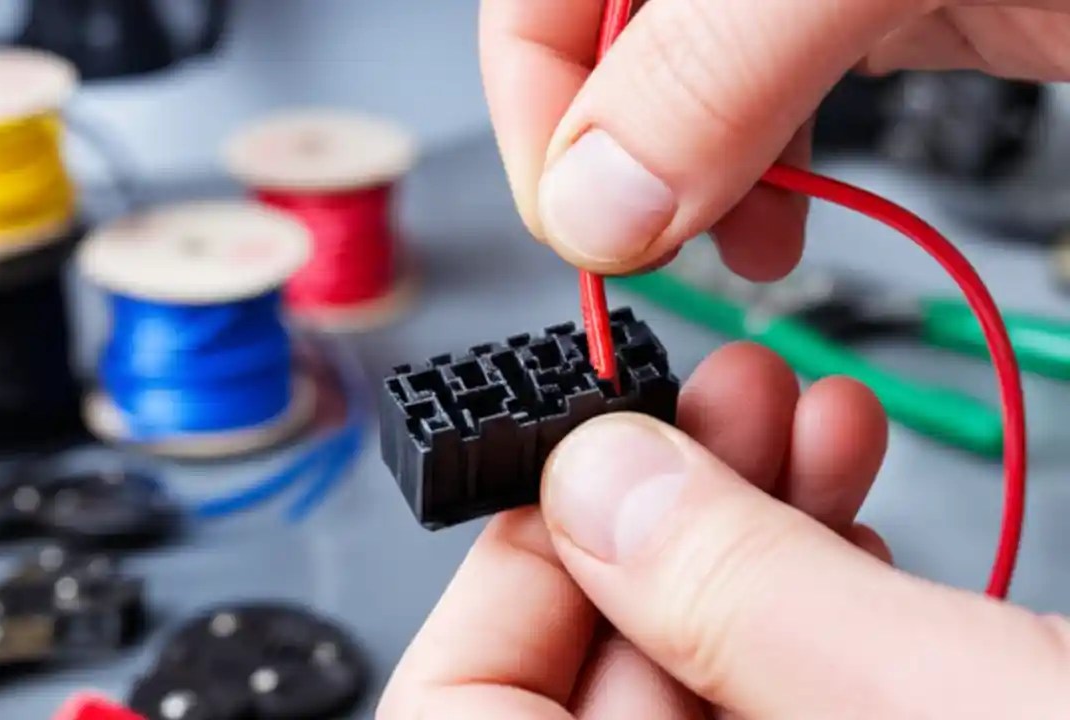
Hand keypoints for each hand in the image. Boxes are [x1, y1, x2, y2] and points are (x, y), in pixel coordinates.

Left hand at [378, 343, 1069, 717]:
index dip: (506, 586)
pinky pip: (796, 719)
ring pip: (703, 699)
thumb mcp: (974, 719)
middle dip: (652, 532)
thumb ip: (749, 604)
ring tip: (802, 418)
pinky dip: (816, 606)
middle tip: (716, 405)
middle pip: (589, 702)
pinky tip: (852, 504)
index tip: (576, 466)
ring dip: (741, 544)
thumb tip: (599, 479)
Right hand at [480, 0, 1069, 279]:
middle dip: (616, 164)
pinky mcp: (881, 13)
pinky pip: (768, 110)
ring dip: (687, 188)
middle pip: (601, 53)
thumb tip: (599, 195)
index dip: (538, 109)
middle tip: (652, 248)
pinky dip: (761, 181)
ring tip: (725, 248)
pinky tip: (776, 223)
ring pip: (680, 95)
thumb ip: (721, 59)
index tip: (586, 225)